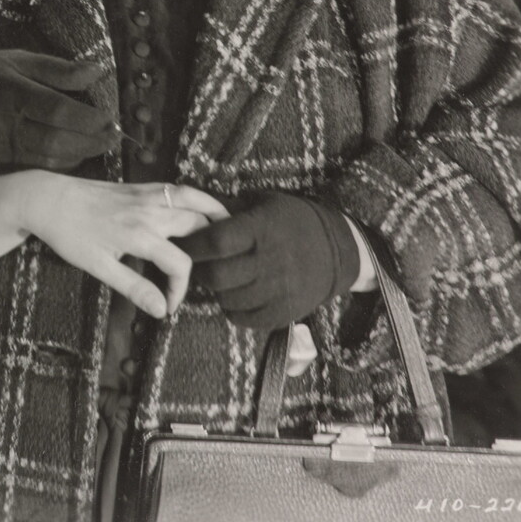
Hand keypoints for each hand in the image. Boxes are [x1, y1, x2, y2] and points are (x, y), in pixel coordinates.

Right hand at [0, 50, 116, 174]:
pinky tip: (69, 159)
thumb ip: (57, 69)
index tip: (110, 120)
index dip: (89, 120)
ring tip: (95, 147)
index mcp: (8, 92)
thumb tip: (97, 73)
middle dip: (91, 143)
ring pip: (46, 164)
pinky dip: (55, 171)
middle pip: (56, 142)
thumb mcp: (16, 60)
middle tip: (112, 138)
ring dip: (78, 158)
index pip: (57, 111)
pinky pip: (30, 177)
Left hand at [22, 175, 229, 317]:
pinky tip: (200, 208)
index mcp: (140, 234)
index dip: (180, 288)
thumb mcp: (98, 266)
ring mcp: (146, 195)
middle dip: (213, 246)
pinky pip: (176, 187)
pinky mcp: (139, 186)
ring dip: (215, 212)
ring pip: (193, 198)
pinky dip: (196, 197)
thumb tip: (161, 310)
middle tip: (220, 265)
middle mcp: (149, 211)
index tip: (169, 304)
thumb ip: (133, 286)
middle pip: (198, 225)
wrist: (47, 199)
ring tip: (231, 227)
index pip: (180, 263)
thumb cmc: (69, 235)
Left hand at [176, 191, 360, 328]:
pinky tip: (237, 294)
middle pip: (217, 276)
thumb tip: (187, 207)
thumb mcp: (262, 202)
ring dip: (216, 291)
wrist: (338, 248)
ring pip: (227, 299)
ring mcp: (279, 290)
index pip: (215, 242)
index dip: (192, 245)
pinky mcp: (285, 312)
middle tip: (197, 265)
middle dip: (200, 271)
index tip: (182, 243)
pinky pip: (243, 319)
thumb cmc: (291, 220)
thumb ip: (226, 207)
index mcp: (261, 229)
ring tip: (220, 278)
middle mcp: (269, 261)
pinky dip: (232, 309)